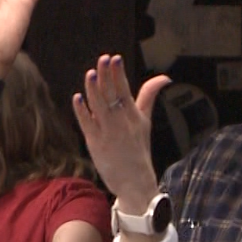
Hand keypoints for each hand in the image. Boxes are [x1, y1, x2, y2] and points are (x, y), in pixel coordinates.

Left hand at [71, 54, 168, 212]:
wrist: (135, 182)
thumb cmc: (139, 150)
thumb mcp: (145, 122)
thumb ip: (148, 98)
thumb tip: (164, 77)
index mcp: (134, 116)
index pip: (125, 90)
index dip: (118, 74)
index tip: (115, 58)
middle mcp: (122, 123)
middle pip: (113, 95)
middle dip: (107, 76)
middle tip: (103, 59)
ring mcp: (108, 133)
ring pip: (100, 107)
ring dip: (94, 90)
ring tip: (90, 73)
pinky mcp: (95, 144)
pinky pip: (87, 124)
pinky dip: (82, 111)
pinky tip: (77, 98)